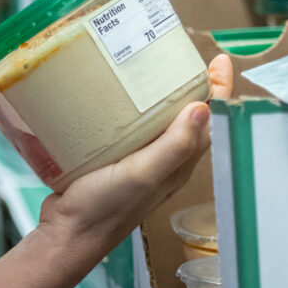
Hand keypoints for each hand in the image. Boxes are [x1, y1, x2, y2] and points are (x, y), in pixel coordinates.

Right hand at [36, 53, 233, 255]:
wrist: (68, 232)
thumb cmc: (106, 208)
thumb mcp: (143, 175)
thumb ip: (173, 146)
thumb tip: (204, 109)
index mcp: (178, 162)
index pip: (210, 121)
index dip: (218, 89)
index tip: (218, 60)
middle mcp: (163, 159)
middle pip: (187, 116)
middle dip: (191, 85)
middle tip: (179, 54)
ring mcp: (138, 159)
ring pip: (157, 120)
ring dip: (158, 93)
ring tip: (146, 66)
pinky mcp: (113, 157)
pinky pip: (129, 126)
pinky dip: (128, 106)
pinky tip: (111, 94)